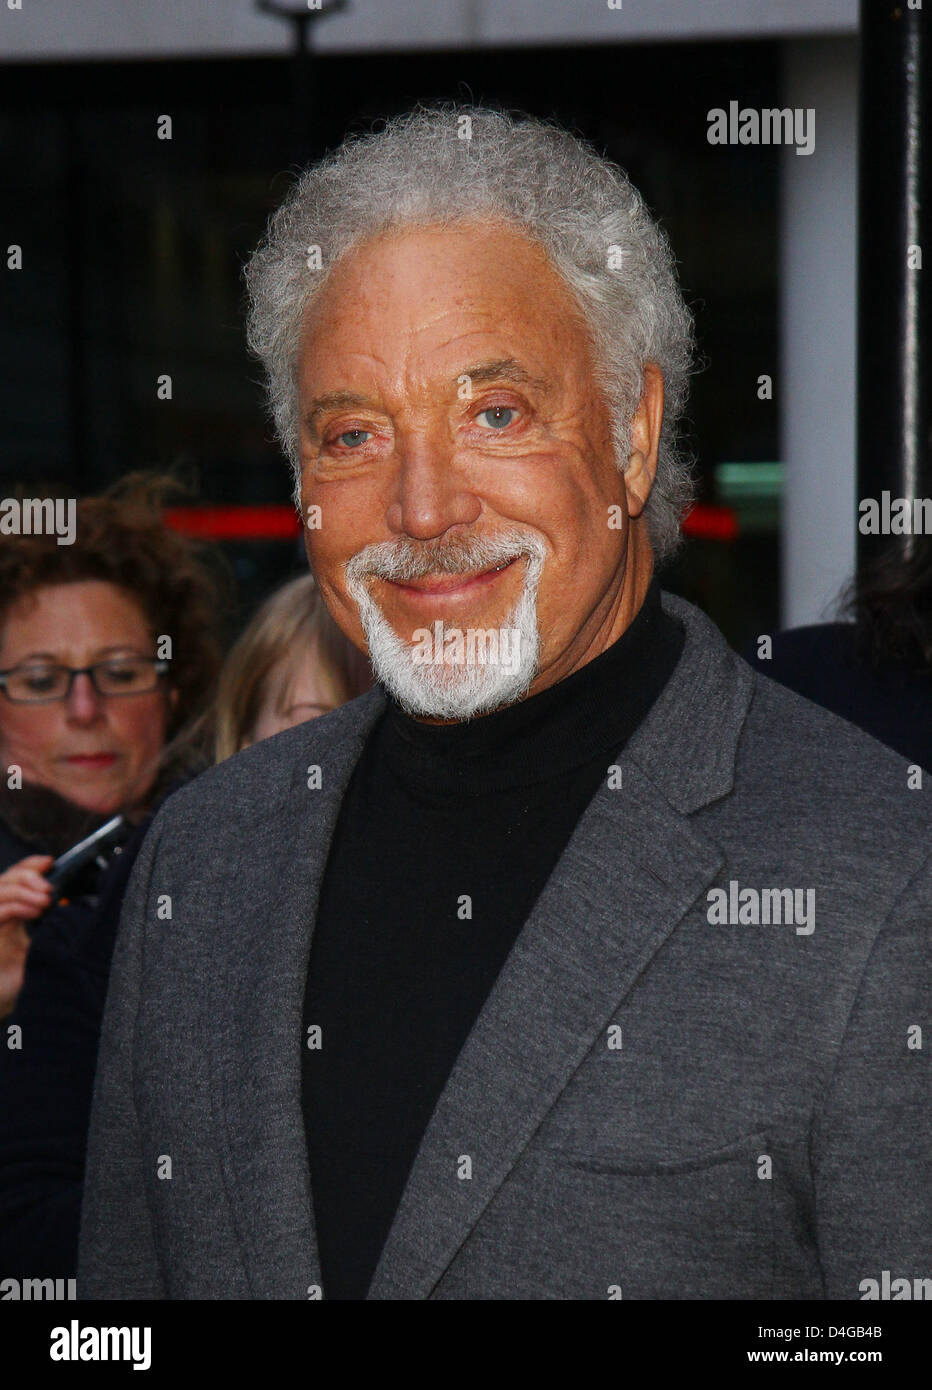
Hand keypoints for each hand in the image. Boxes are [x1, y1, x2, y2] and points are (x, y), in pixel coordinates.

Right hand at [0, 854, 53, 1018]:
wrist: (1, 1003)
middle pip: (7, 877)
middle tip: (49, 887)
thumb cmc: (18, 978)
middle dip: (29, 875)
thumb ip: (54, 926)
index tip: (50, 862)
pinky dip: (17, 906)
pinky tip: (35, 911)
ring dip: (25, 890)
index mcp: (9, 910)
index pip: (16, 876)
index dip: (31, 865)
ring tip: (45, 900)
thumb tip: (75, 907)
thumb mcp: (41, 945)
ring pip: (1, 889)